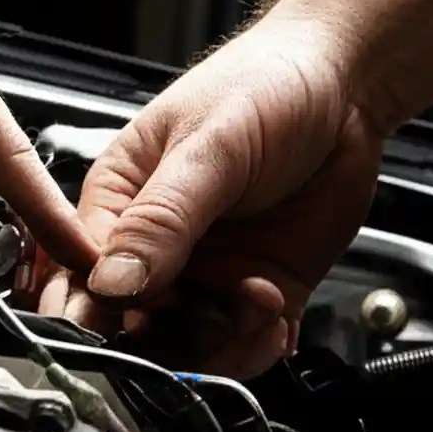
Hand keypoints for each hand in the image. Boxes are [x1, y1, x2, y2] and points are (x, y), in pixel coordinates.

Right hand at [38, 17, 385, 377]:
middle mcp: (154, 247)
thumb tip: (111, 282)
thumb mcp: (208, 148)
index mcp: (118, 202)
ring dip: (221, 342)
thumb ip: (160, 220)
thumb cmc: (265, 87)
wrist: (347, 85)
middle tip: (211, 311)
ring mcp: (204, 274)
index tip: (145, 311)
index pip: (84, 274)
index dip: (106, 306)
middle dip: (171, 334)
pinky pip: (239, 345)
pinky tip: (275, 318)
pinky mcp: (253, 293)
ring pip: (186, 345)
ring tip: (258, 306)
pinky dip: (257, 346)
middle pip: (130, 324)